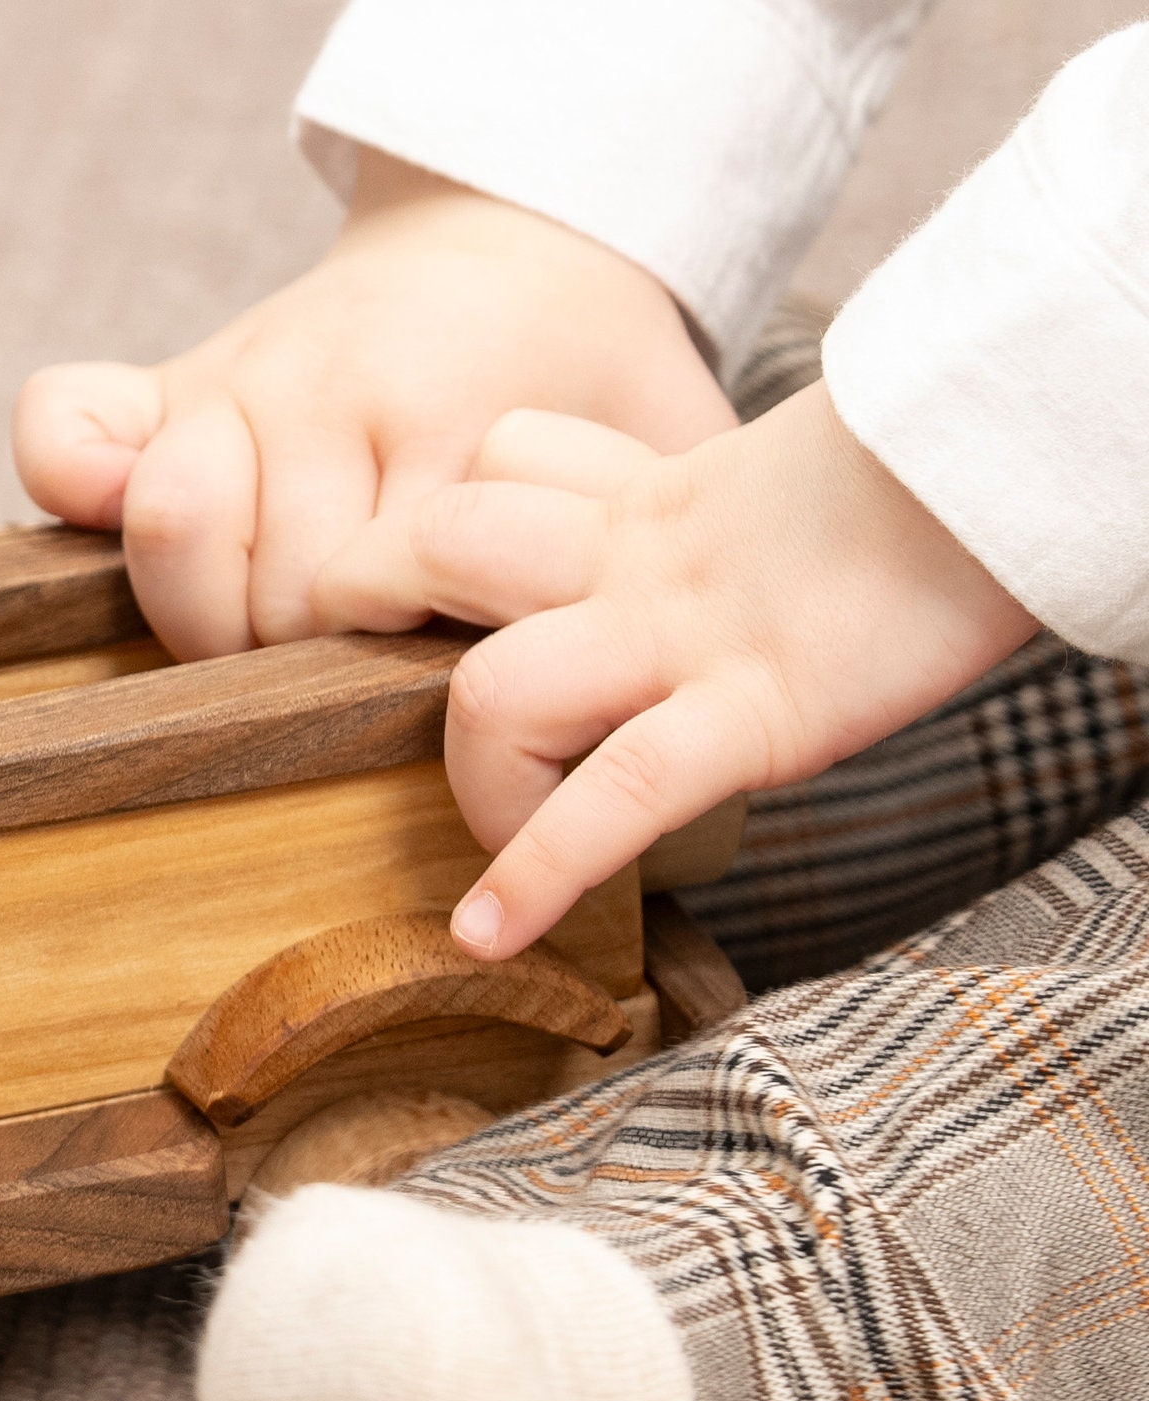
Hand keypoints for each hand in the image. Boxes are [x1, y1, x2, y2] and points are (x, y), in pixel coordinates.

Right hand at [13, 151, 735, 656]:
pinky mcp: (174, 371)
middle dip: (305, 665)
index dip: (391, 677)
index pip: (364, 603)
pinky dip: (76, 482)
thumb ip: (668, 536)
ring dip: (209, 612)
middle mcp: (320, 383)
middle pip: (265, 599)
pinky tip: (131, 522)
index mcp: (439, 406)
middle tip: (358, 666)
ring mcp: (237, 373)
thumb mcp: (664, 440)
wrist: (522, 226)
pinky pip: (64, 424)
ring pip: (170, 534)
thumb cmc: (587, 372)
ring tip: (268, 626)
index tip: (435, 681)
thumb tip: (676, 677)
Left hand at [312, 388, 1038, 957]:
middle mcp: (638, 555)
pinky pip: (622, 794)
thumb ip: (688, 518)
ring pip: (497, 684)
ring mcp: (688, 635)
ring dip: (472, 770)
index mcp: (647, 492)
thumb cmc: (921, 506)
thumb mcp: (773, 495)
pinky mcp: (756, 710)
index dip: (431, 518)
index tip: (401, 593)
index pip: (493, 462)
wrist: (1030, 478)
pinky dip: (542, 874)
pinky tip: (487, 938)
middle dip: (374, 597)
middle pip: (442, 542)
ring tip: (498, 822)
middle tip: (371, 664)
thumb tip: (638, 565)